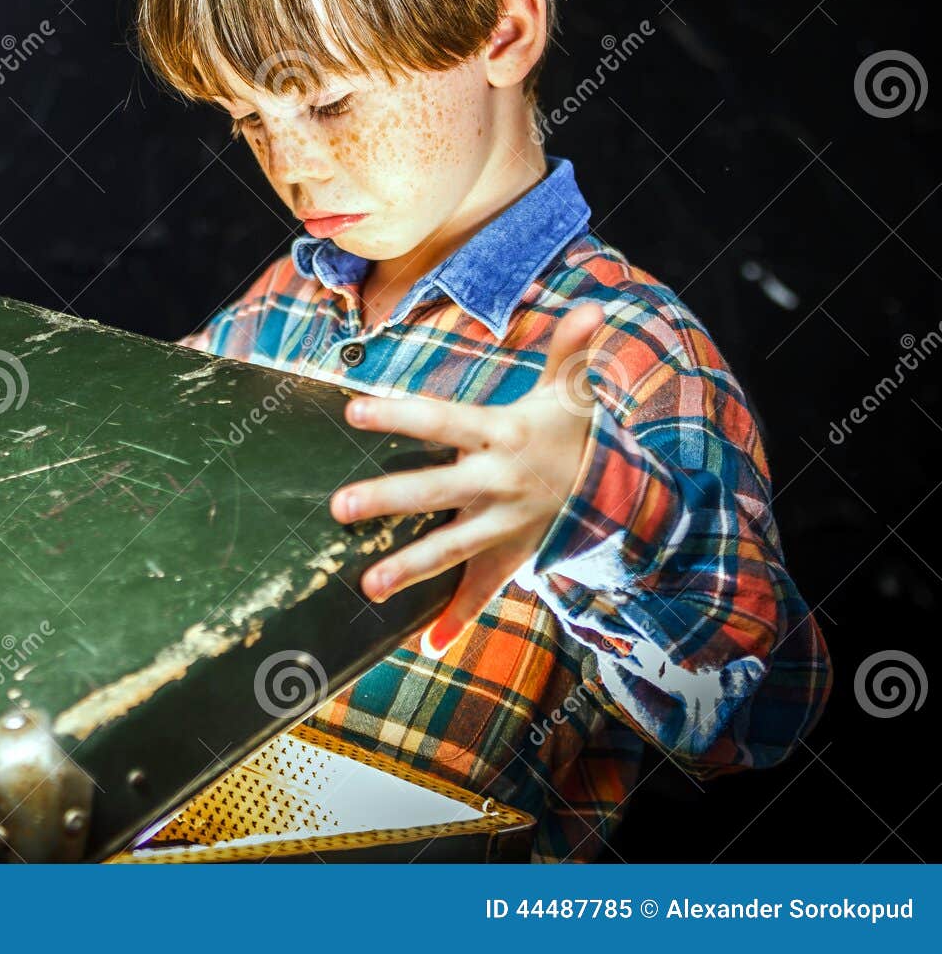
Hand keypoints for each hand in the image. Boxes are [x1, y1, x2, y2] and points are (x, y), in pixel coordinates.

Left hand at [329, 303, 607, 657]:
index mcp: (501, 435)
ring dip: (410, 568)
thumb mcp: (571, 391)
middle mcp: (497, 482)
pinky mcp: (507, 556)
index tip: (352, 412)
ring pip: (450, 548)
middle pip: (434, 490)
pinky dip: (457, 619)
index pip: (441, 420)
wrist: (615, 492)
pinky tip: (426, 646)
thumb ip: (570, 351)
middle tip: (338, 506)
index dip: (400, 416)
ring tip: (366, 585)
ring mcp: (501, 525)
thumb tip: (593, 307)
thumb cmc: (571, 432)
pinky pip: (482, 591)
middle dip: (388, 499)